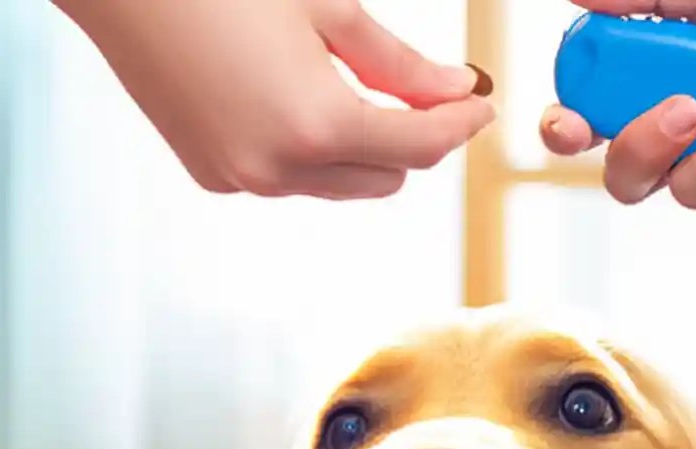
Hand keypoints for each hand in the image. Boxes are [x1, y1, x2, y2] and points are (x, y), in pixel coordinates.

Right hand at [56, 0, 494, 199]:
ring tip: (348, 87)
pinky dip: (308, 152)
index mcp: (316, 126)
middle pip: (386, 179)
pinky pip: (289, 180)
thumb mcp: (329, 11)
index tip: (482, 102)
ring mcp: (242, 180)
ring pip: (339, 185)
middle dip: (411, 139)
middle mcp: (279, 171)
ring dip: (360, 149)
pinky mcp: (214, 176)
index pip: (419, 147)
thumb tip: (457, 91)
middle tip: (421, 90)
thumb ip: (399, 63)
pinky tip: (290, 99)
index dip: (460, 124)